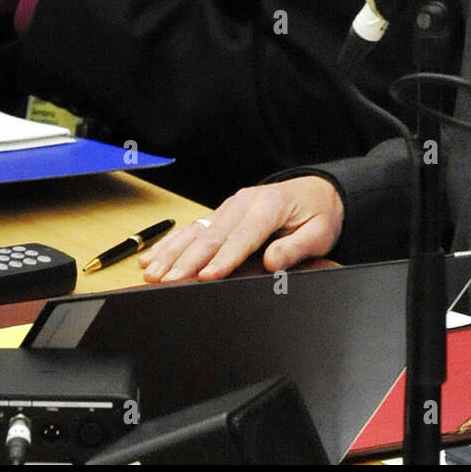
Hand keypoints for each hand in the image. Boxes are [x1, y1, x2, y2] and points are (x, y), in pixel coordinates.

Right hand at [139, 177, 344, 282]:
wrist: (317, 191)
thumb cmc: (318, 213)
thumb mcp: (319, 232)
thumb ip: (295, 247)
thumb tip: (272, 261)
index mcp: (269, 205)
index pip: (243, 236)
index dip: (224, 258)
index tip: (207, 276)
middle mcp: (245, 203)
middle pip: (212, 235)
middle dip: (188, 259)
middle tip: (167, 280)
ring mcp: (230, 206)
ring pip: (196, 231)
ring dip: (172, 252)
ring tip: (153, 272)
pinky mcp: (222, 213)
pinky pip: (193, 228)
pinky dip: (170, 243)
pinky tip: (151, 256)